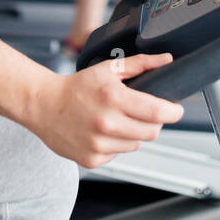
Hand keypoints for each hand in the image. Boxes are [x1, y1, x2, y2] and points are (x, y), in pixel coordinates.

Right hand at [26, 54, 185, 167]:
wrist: (43, 105)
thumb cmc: (76, 86)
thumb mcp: (108, 68)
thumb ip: (141, 64)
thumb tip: (166, 60)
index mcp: (113, 98)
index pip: (158, 112)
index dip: (173, 112)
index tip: (176, 109)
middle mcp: (106, 123)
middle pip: (152, 132)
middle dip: (154, 122)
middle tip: (143, 112)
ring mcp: (98, 144)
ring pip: (136, 144)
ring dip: (134, 133)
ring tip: (118, 120)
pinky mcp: (91, 159)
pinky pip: (118, 153)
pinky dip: (116, 144)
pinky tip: (103, 132)